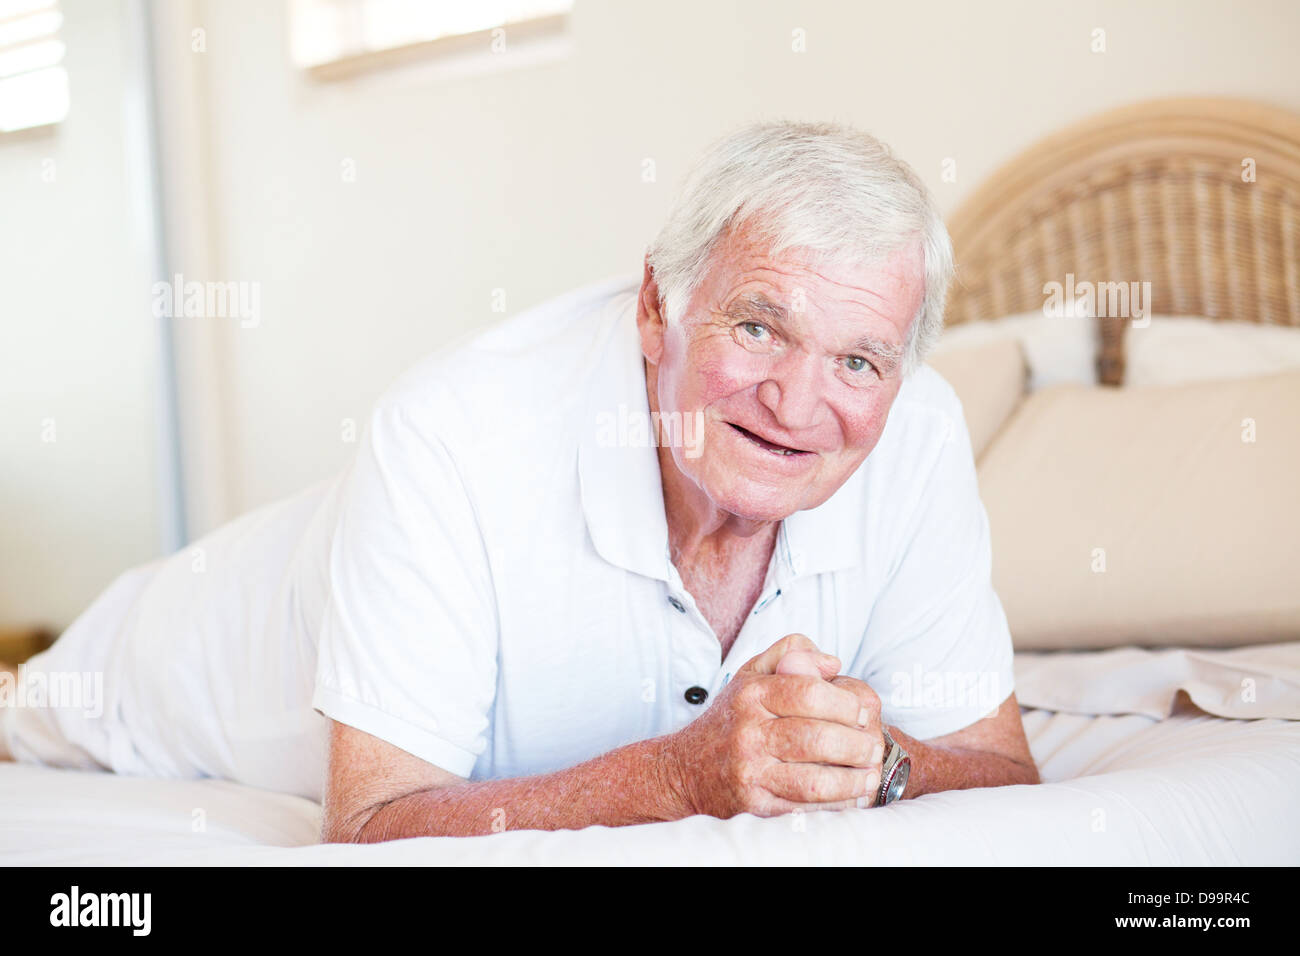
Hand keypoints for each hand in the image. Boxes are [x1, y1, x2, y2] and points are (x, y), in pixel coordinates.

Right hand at [664, 633, 884, 818]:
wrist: (685, 771)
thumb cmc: (731, 720)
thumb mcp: (750, 675)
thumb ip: (791, 654)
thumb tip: (832, 663)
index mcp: (751, 695)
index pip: (809, 693)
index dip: (846, 703)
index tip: (863, 712)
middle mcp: (748, 733)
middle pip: (817, 738)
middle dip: (856, 745)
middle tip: (872, 748)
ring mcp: (749, 773)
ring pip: (814, 781)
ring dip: (852, 781)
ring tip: (869, 776)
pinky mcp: (753, 807)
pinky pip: (804, 809)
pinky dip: (834, 806)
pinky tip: (849, 797)